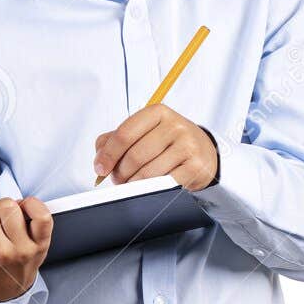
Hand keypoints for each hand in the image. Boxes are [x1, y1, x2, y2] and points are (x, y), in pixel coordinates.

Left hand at [94, 103, 217, 190]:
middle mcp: (175, 126)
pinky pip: (165, 185)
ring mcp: (188, 146)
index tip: (100, 169)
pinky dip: (152, 191)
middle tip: (118, 180)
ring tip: (132, 184)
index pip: (125, 134)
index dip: (108, 154)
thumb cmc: (165, 143)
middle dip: (120, 173)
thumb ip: (114, 140)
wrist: (204, 151)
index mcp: (157, 112)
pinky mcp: (196, 167)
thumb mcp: (142, 132)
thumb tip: (100, 160)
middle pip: (135, 156)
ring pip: (148, 173)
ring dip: (134, 185)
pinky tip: (150, 189)